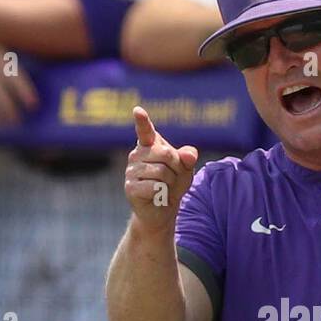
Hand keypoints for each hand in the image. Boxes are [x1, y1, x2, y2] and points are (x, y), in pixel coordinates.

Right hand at [124, 106, 198, 232]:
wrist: (162, 210)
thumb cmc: (172, 184)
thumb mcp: (185, 169)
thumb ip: (188, 158)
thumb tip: (189, 155)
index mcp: (148, 145)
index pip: (145, 131)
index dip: (142, 121)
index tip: (138, 110)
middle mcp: (136, 155)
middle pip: (166, 154)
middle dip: (177, 168)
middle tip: (172, 178)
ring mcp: (131, 171)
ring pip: (161, 172)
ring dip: (170, 183)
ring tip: (164, 188)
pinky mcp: (130, 188)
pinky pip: (155, 187)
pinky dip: (162, 194)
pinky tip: (157, 196)